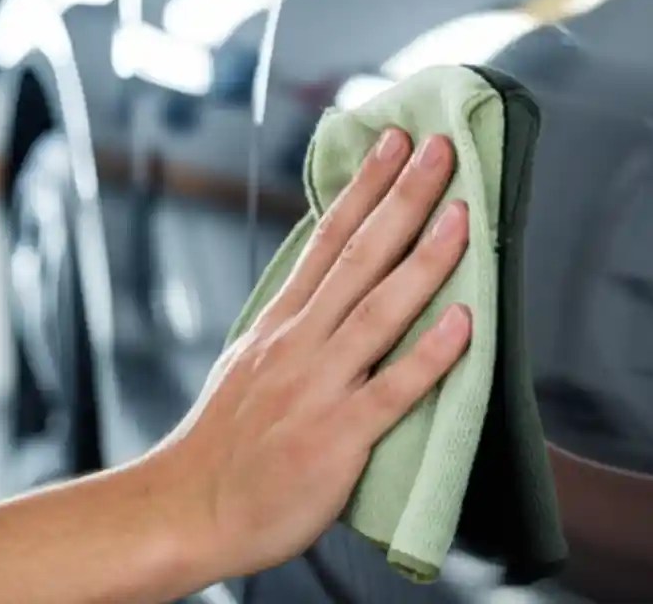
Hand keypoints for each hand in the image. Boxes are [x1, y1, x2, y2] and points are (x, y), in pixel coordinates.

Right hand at [161, 129, 471, 579]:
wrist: (188, 509)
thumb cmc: (224, 442)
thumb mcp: (248, 362)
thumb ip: (292, 324)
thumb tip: (327, 286)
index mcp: (280, 322)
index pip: (326, 238)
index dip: (364, 187)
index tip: (393, 143)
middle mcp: (298, 342)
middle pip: (357, 256)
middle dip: (402, 197)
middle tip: (440, 149)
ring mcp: (317, 387)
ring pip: (379, 310)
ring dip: (424, 259)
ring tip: (462, 214)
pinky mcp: (337, 437)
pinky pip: (393, 390)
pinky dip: (429, 354)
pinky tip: (464, 322)